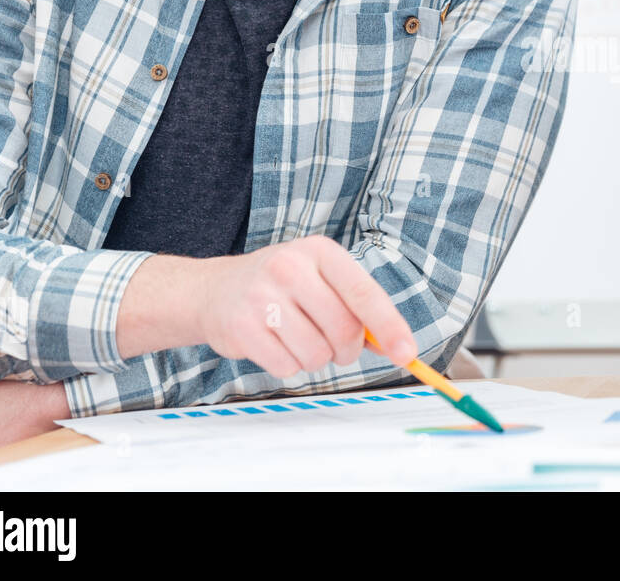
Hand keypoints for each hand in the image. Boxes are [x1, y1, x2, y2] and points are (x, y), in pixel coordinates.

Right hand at [194, 234, 416, 378]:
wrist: (213, 290)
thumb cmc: (280, 286)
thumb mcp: (320, 278)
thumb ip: (357, 306)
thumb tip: (396, 344)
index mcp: (320, 252)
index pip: (364, 293)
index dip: (389, 327)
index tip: (407, 354)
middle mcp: (290, 267)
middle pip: (343, 329)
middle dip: (347, 350)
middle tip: (336, 348)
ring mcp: (262, 296)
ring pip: (316, 354)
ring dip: (315, 359)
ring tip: (297, 339)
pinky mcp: (241, 326)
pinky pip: (286, 367)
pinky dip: (288, 365)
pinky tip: (274, 344)